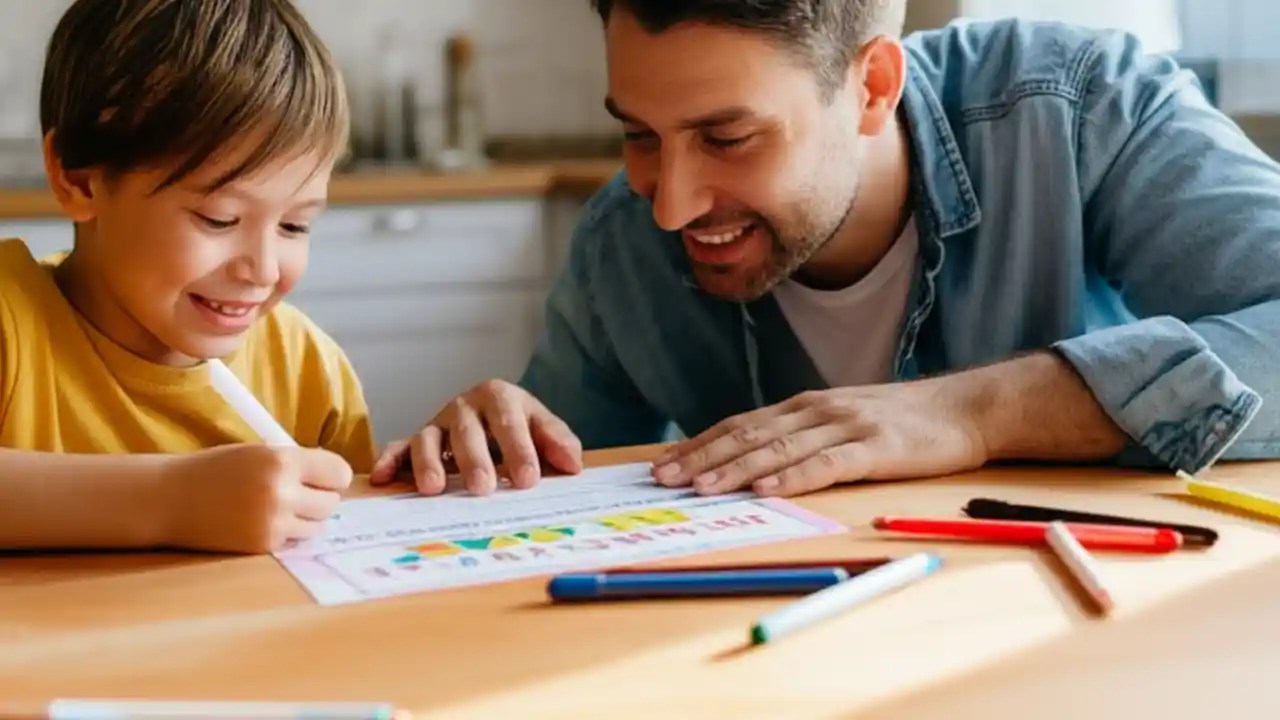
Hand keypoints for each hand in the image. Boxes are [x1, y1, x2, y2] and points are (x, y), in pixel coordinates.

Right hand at [160, 444, 352, 552]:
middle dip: (320, 498)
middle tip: (300, 494)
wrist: (170, 498)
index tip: (323, 478)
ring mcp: (273, 522)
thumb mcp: (259, 453)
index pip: (339, 473)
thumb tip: (336, 478)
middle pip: (332, 503)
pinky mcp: (263, 546)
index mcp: (282, 461)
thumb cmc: (216, 470)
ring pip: (317, 526)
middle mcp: (282, 492)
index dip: (333, 477)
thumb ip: (296, 464)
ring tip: (280, 508)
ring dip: (306, 519)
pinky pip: (294, 541)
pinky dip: (285, 534)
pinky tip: (262, 522)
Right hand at [369, 380, 582, 495]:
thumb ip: (559, 444)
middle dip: (475, 459)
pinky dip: (389, 460)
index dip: (519, 450)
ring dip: (429, 462)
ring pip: (429, 438)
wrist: (493, 417)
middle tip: (483, 487)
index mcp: (501, 398)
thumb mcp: (543, 429)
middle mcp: (465, 406)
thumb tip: (573, 465)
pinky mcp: (416, 439)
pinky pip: (399, 447)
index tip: (528, 479)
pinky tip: (382, 478)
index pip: (510, 422)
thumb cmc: (521, 429)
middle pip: (468, 431)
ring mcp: (438, 422)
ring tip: (435, 489)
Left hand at [649, 380, 988, 497]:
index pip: (740, 425)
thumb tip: (754, 464)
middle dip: (702, 458)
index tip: (662, 464)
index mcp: (805, 407)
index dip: (699, 444)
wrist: (964, 409)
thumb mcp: (843, 422)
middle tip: (663, 478)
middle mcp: (817, 411)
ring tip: (701, 486)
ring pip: (780, 450)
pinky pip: (827, 465)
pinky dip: (793, 478)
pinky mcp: (875, 448)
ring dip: (736, 469)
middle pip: (749, 436)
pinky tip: (767, 490)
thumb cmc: (901, 423)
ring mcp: (846, 427)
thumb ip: (803, 437)